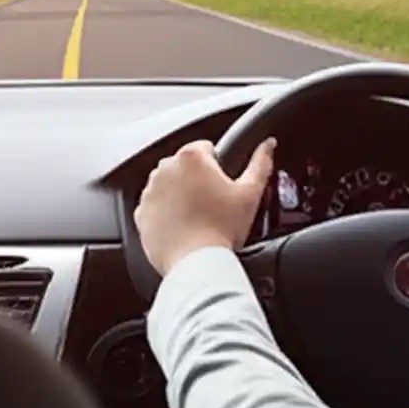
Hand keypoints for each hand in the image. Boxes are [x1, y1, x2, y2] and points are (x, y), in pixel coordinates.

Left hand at [134, 139, 275, 275]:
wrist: (196, 262)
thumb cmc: (223, 228)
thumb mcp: (250, 193)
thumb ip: (260, 163)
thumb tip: (267, 145)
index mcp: (191, 157)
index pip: (205, 148)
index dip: (218, 165)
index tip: (222, 185)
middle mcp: (165, 169)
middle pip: (184, 166)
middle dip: (197, 179)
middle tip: (213, 203)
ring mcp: (150, 191)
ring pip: (168, 185)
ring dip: (179, 194)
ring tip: (198, 217)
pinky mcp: (141, 212)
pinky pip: (154, 206)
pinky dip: (165, 213)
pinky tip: (182, 226)